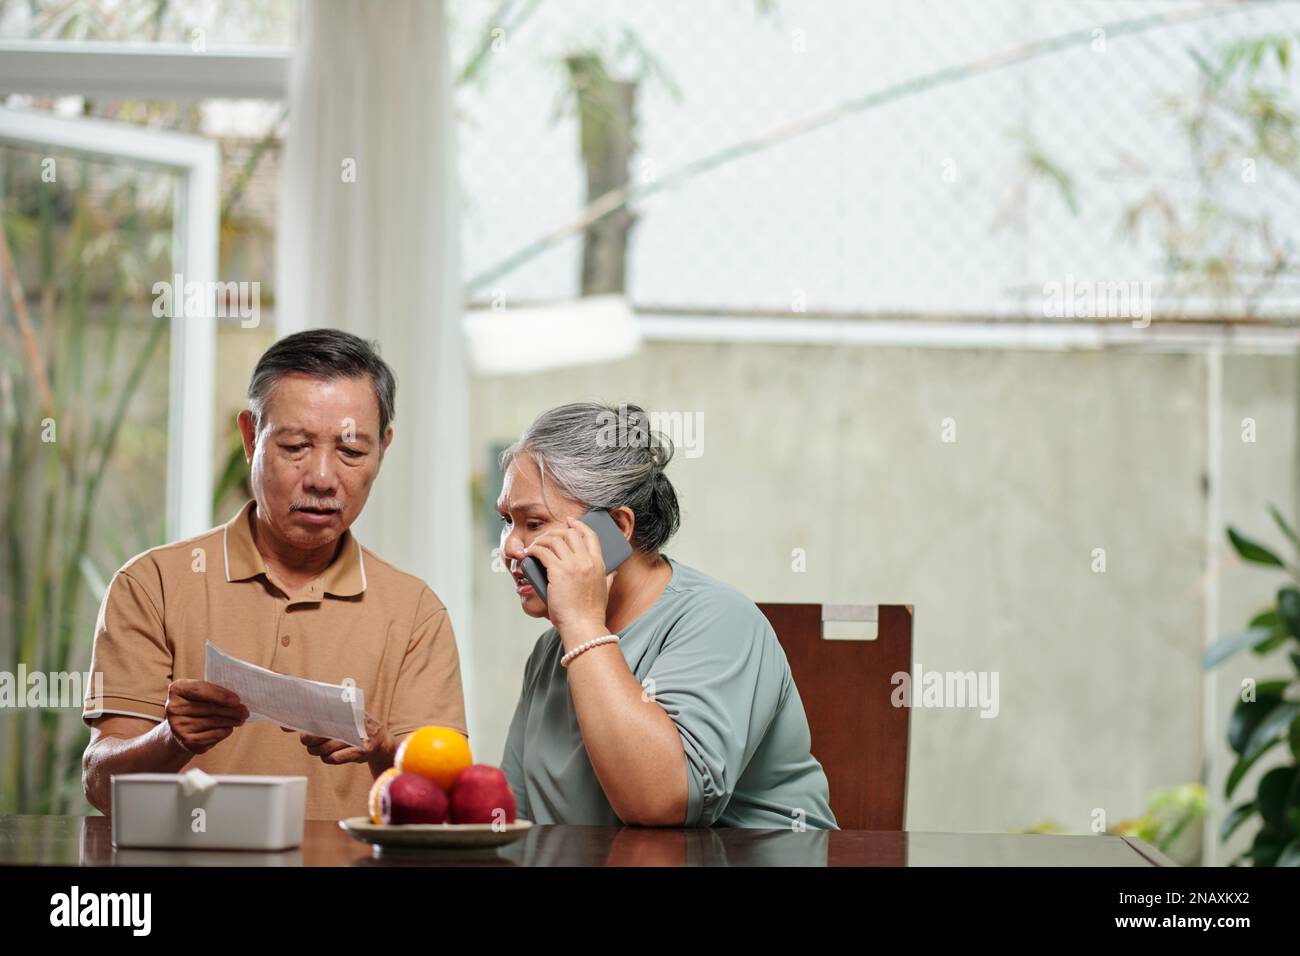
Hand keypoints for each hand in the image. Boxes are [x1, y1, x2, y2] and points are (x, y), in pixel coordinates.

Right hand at [163, 679, 247, 755]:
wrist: (180, 728)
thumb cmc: (196, 705)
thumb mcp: (202, 693)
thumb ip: (216, 692)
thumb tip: (238, 701)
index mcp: (177, 689)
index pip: (200, 690)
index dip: (220, 695)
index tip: (237, 700)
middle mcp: (173, 708)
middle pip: (209, 708)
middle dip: (231, 710)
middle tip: (245, 711)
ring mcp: (178, 725)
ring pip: (213, 722)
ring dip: (230, 721)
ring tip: (241, 719)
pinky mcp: (186, 741)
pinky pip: (212, 736)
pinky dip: (223, 732)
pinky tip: (229, 728)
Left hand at [280, 714, 394, 770]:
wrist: (381, 741)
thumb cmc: (354, 728)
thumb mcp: (340, 718)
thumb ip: (316, 720)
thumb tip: (285, 725)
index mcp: (345, 707)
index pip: (318, 711)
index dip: (302, 719)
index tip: (286, 724)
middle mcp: (352, 719)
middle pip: (318, 733)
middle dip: (309, 740)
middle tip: (308, 740)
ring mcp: (358, 735)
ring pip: (324, 748)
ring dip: (319, 751)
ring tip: (322, 748)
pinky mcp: (362, 750)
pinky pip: (335, 758)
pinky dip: (330, 758)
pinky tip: (332, 755)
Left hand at [524, 516, 614, 648]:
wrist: (583, 626)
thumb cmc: (590, 613)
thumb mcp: (604, 591)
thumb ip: (609, 579)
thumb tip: (614, 572)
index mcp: (599, 564)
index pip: (590, 535)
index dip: (579, 525)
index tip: (570, 522)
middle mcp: (586, 560)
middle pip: (570, 534)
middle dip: (556, 531)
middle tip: (546, 537)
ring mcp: (573, 565)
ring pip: (554, 540)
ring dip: (542, 540)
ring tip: (534, 547)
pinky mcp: (558, 571)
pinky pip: (543, 551)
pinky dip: (534, 550)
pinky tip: (530, 554)